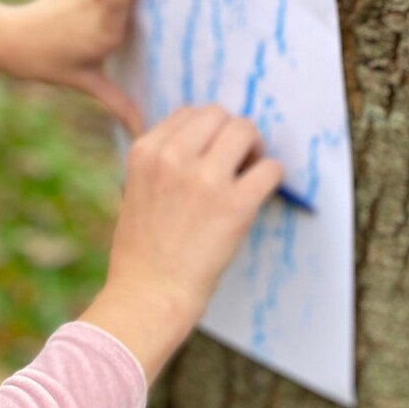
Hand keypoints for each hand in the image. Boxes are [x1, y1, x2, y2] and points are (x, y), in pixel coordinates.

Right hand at [79, 104, 283, 383]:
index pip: (188, 114)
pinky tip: (261, 193)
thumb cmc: (142, 249)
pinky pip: (270, 169)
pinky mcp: (235, 205)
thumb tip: (204, 141)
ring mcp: (205, 180)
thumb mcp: (136, 188)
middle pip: (218, 114)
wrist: (149, 294)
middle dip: (231, 133)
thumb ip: (163, 160)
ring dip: (253, 148)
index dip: (206, 132)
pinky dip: (271, 176)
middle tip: (236, 159)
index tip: (212, 153)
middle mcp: (173, 157)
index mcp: (145, 151)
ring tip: (249, 171)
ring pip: (245, 131)